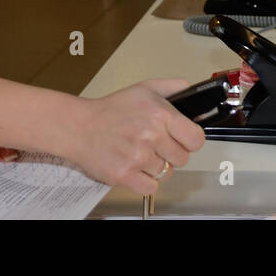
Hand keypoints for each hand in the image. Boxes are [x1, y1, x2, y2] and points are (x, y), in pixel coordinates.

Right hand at [67, 79, 205, 195]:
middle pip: (182, 159)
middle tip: (154, 144)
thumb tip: (193, 93)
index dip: (189, 140)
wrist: (79, 127)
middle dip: (171, 153)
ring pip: (166, 173)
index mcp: (160, 114)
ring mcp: (138, 157)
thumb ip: (173, 88)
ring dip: (155, 166)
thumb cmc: (111, 109)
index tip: (181, 139)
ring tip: (138, 152)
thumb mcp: (143, 89)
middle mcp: (151, 136)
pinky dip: (144, 180)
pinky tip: (134, 166)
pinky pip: (151, 187)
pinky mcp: (125, 175)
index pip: (196, 139)